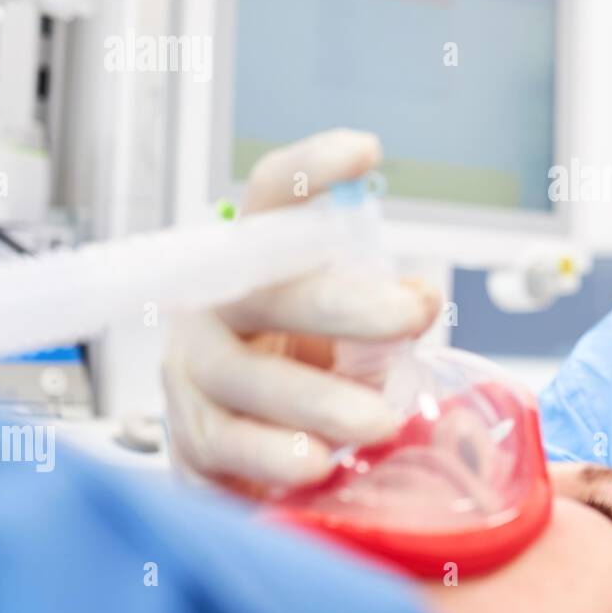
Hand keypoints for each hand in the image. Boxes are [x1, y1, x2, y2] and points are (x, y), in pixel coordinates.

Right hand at [161, 129, 439, 493]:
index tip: (365, 149)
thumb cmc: (308, 367)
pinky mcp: (191, 439)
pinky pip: (227, 446)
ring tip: (377, 422)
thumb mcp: (353, 330)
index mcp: (257, 262)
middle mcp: (216, 306)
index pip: (273, 197)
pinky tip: (316, 463)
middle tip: (409, 316)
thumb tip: (420, 299)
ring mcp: (195, 371)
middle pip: (267, 291)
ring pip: (245, 377)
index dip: (311, 168)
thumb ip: (388, 310)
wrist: (253, 445)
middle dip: (343, 303)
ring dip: (315, 398)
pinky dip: (272, 455)